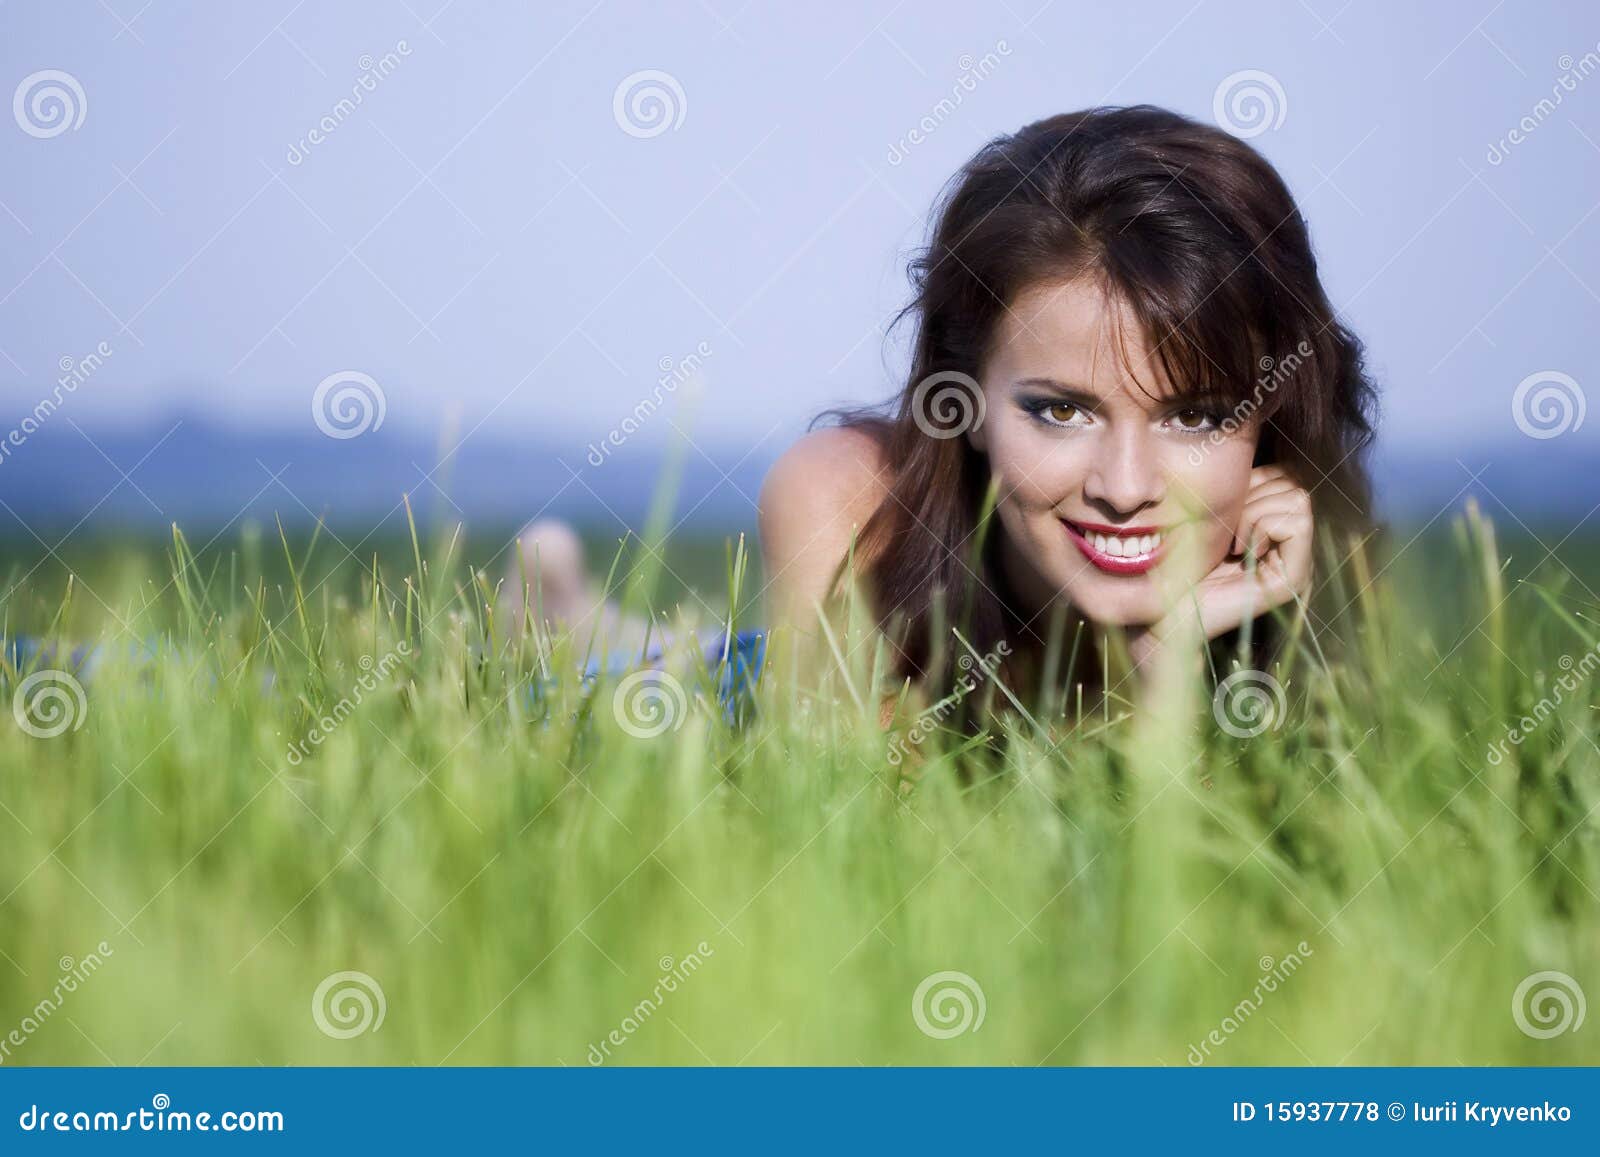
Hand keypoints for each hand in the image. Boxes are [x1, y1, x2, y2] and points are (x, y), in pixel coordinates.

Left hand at [1130, 467, 1312, 667]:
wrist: (1162, 610)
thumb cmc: (1175, 562)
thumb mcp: (1208, 512)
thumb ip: (1236, 487)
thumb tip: (1249, 440)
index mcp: (1273, 529)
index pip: (1284, 474)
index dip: (1252, 481)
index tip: (1224, 512)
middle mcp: (1291, 547)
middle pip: (1293, 482)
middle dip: (1252, 497)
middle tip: (1226, 532)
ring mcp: (1296, 563)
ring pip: (1295, 497)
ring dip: (1253, 513)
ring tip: (1232, 545)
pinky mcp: (1293, 578)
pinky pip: (1296, 521)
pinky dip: (1262, 527)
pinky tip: (1240, 554)